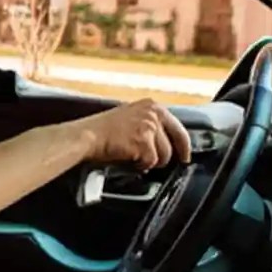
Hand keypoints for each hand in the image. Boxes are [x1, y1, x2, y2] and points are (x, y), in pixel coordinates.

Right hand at [73, 98, 192, 170]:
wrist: (86, 136)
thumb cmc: (103, 131)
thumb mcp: (132, 118)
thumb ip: (151, 125)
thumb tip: (167, 144)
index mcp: (152, 106)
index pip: (179, 129)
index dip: (184, 146)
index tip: (185, 157)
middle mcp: (153, 113)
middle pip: (174, 145)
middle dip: (164, 157)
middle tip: (153, 162)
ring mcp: (149, 127)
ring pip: (163, 156)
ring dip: (149, 161)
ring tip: (132, 156)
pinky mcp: (144, 142)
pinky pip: (150, 162)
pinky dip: (139, 165)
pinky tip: (127, 158)